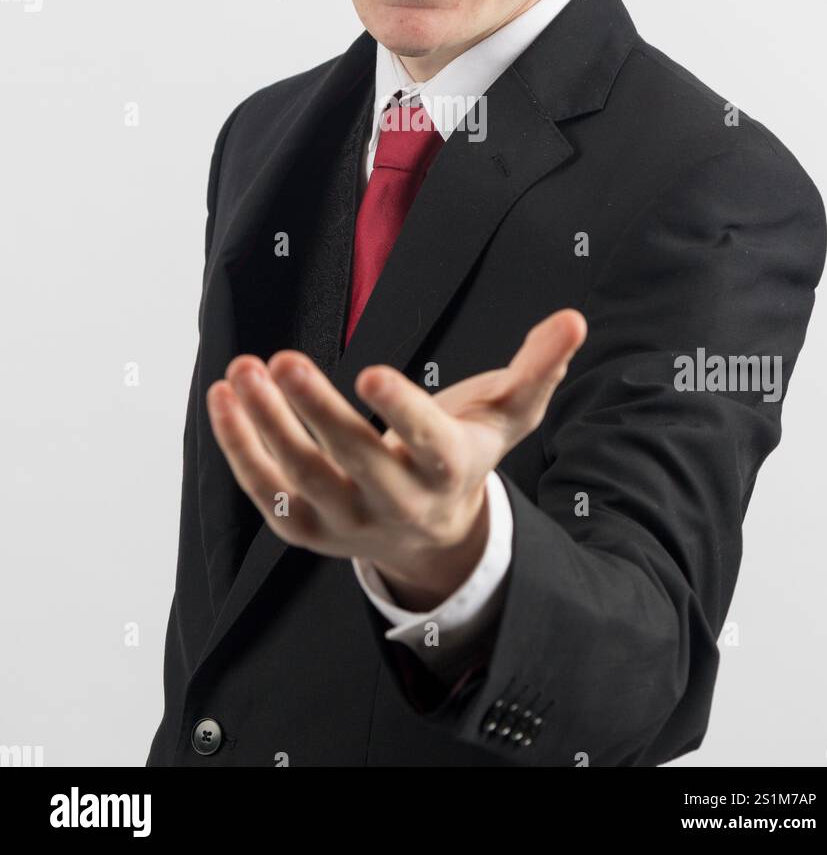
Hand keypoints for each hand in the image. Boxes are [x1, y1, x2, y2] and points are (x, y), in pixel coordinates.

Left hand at [205, 308, 586, 604]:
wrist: (432, 537)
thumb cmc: (465, 454)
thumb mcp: (507, 414)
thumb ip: (538, 366)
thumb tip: (574, 318)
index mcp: (449, 471)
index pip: (426, 445)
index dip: (400, 411)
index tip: (370, 370)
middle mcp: (397, 504)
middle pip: (353, 462)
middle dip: (316, 412)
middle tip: (283, 359)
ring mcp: (347, 523)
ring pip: (300, 480)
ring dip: (265, 426)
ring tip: (241, 371)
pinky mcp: (307, 531)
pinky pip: (266, 492)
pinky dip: (239, 448)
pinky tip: (223, 398)